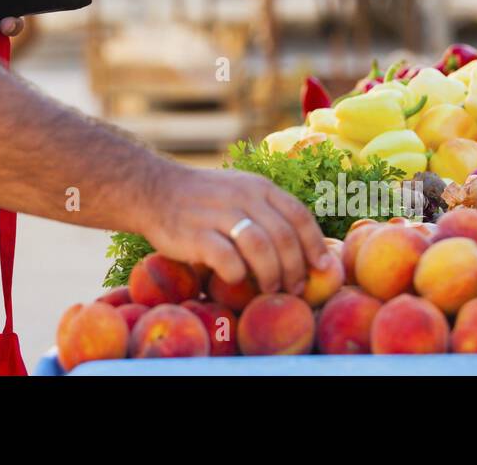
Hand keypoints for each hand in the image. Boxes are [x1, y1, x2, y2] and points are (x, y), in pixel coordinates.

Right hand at [139, 165, 329, 293]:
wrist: (154, 190)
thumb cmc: (205, 200)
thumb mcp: (240, 192)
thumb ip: (268, 212)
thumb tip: (306, 250)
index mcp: (258, 187)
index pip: (298, 215)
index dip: (314, 244)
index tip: (322, 268)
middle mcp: (242, 197)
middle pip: (283, 236)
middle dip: (295, 268)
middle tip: (294, 288)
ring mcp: (218, 214)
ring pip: (260, 248)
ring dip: (271, 274)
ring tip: (269, 288)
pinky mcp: (196, 234)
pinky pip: (227, 259)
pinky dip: (237, 275)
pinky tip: (235, 279)